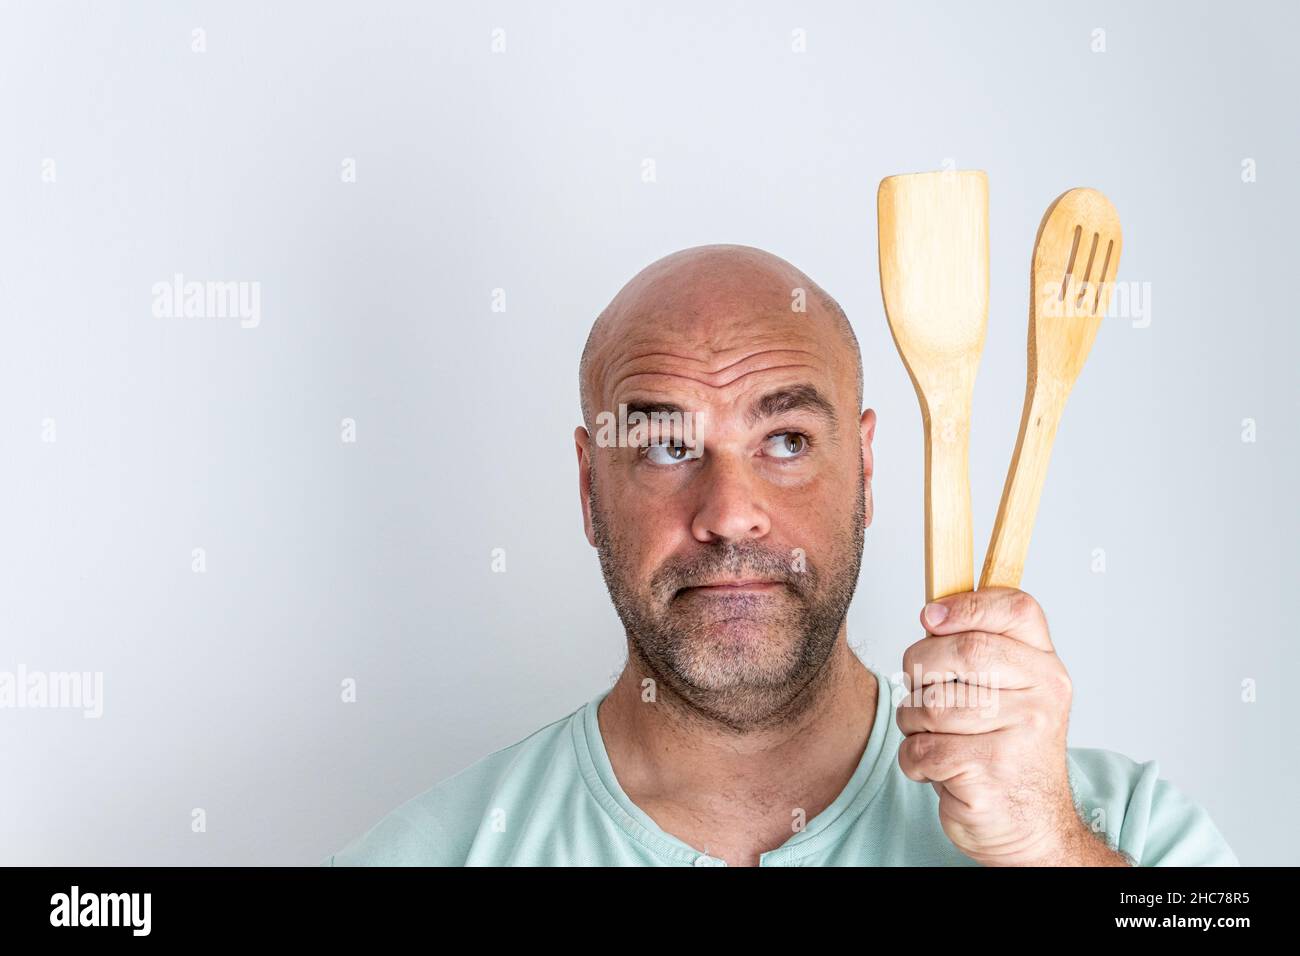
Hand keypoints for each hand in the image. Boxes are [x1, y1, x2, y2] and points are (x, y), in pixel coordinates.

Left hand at [896, 587, 1125, 865]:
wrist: (1033, 830)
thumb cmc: (1007, 752)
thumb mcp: (1011, 692)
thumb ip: (981, 649)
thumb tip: (932, 613)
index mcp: (1046, 668)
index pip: (1016, 608)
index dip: (965, 605)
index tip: (930, 617)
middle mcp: (1042, 698)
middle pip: (963, 650)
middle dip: (920, 666)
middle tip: (919, 687)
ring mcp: (1019, 736)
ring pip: (932, 704)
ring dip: (912, 721)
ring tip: (932, 735)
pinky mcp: (989, 773)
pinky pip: (922, 749)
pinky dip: (914, 760)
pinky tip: (936, 768)